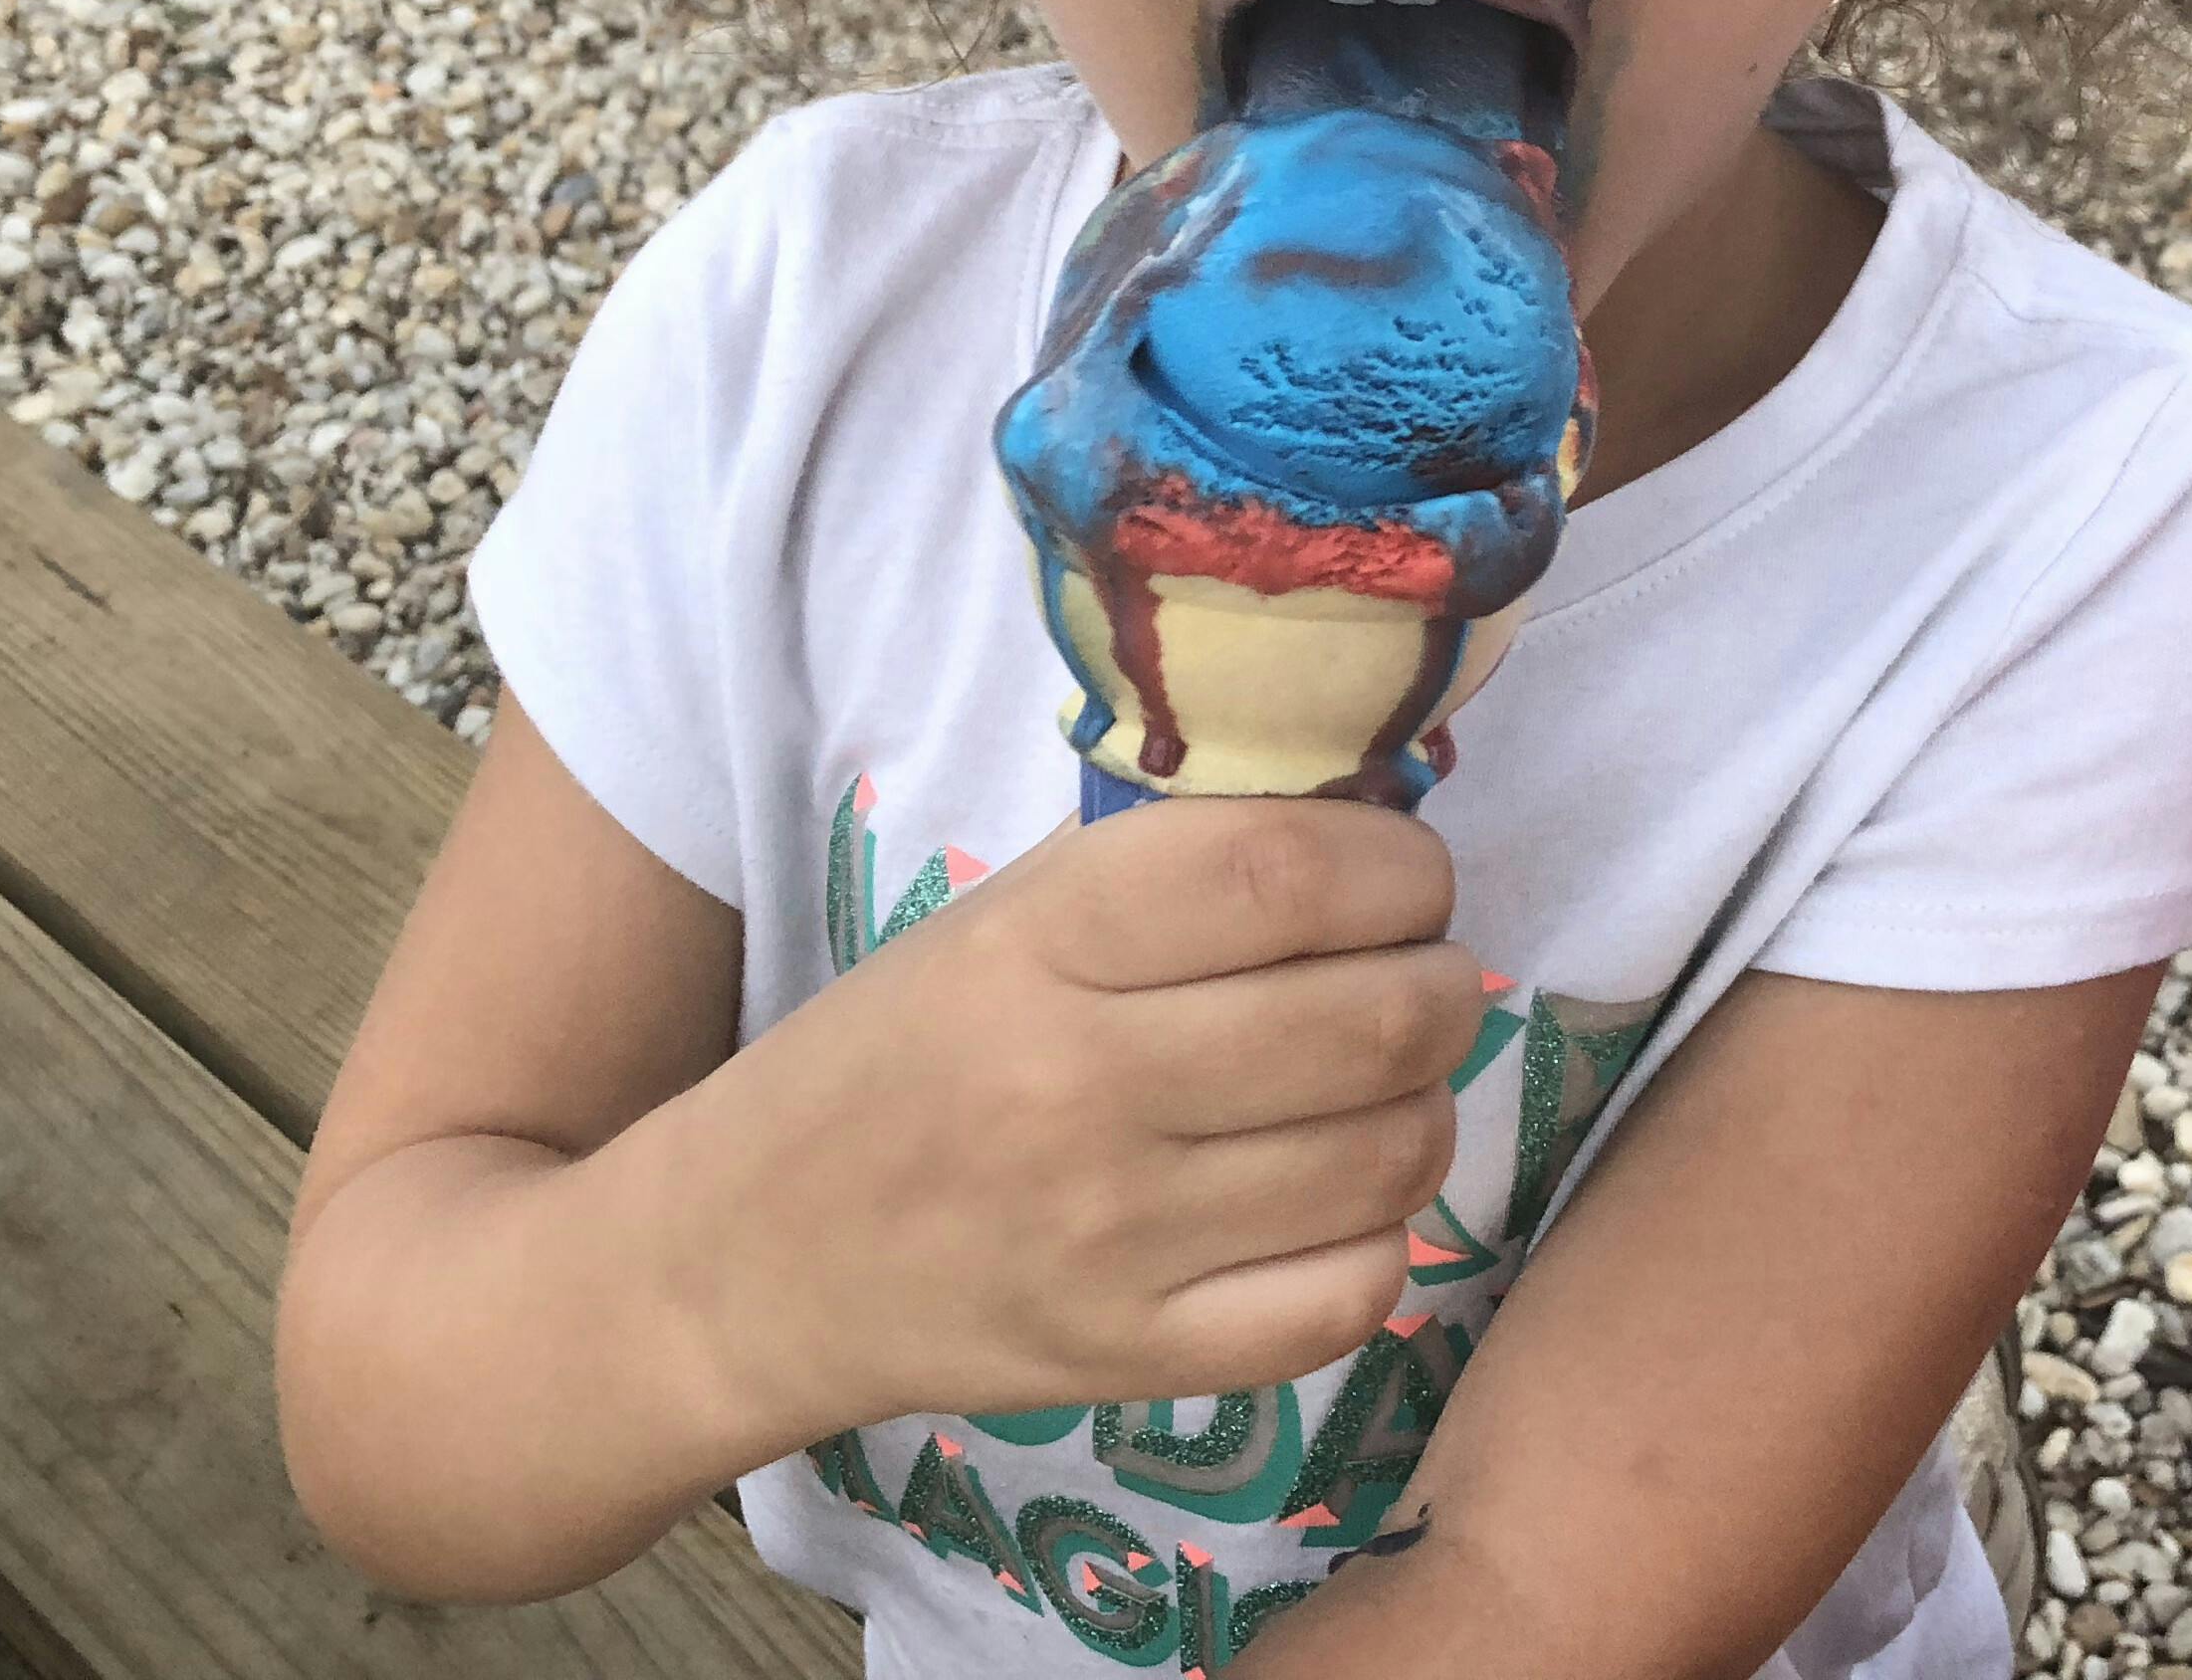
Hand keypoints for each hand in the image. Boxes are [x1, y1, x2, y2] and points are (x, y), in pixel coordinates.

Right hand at [655, 797, 1480, 1453]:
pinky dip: (1381, 1236)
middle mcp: (1078, 1088)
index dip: (1397, 865)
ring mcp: (1110, 1241)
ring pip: (1387, 1157)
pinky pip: (1349, 1297)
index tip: (1409, 874)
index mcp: (1039, 942)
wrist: (750, 1256)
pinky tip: (1341, 1197)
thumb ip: (1174, 871)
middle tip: (1421, 975)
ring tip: (1383, 1083)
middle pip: (1371, 1021)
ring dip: (1425, 1104)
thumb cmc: (903, 1051)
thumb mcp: (1004, 915)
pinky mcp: (1131, 1360)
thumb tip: (1380, 830)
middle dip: (1441, 983)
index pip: (1284, 874)